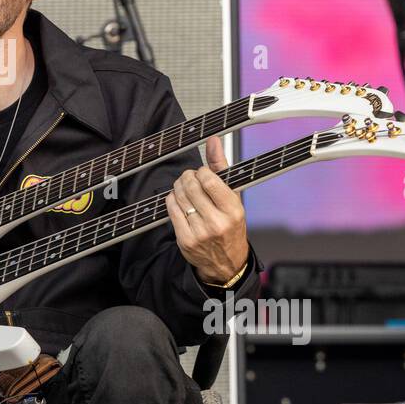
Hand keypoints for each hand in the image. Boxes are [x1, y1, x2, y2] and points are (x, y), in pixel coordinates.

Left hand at [165, 136, 248, 285]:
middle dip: (187, 178)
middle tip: (190, 179)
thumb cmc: (231, 226)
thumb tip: (213, 140)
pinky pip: (171, 210)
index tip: (202, 174)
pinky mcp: (185, 239)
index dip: (201, 172)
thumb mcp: (233, 197)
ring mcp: (200, 232)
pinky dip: (172, 200)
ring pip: (179, 196)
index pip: (209, 179)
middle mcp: (217, 222)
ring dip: (178, 187)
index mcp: (233, 209)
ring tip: (185, 189)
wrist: (227, 263)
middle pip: (191, 186)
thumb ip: (221, 167)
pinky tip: (180, 202)